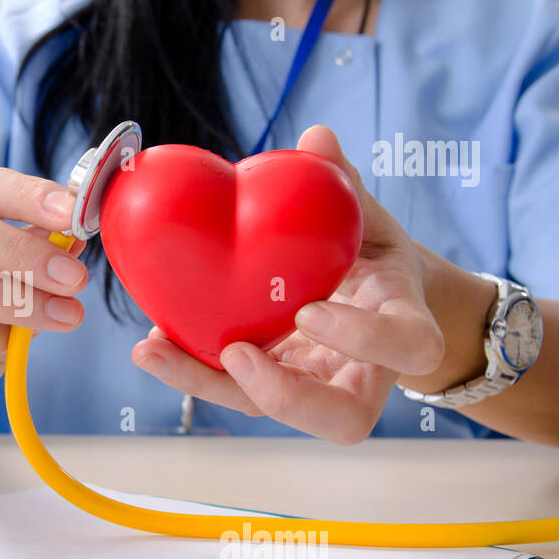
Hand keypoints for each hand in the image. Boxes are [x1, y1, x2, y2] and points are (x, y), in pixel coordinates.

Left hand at [131, 125, 445, 444]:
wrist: (369, 297)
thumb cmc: (372, 257)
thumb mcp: (369, 220)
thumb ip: (345, 187)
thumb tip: (317, 139)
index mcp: (404, 327)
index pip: (406, 346)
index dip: (363, 338)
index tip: (310, 311)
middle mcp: (362, 375)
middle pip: (339, 419)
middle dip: (283, 395)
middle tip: (235, 354)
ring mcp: (313, 389)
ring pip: (268, 411)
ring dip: (206, 384)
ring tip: (155, 349)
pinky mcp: (270, 388)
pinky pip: (230, 389)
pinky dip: (190, 367)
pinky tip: (152, 341)